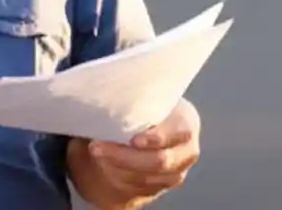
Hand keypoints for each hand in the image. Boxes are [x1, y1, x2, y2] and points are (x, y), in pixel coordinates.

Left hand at [72, 98, 200, 206]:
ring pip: (144, 178)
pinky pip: (135, 189)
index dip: (157, 137)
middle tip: (96, 146)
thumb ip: (131, 100)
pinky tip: (101, 164)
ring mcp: (175, 172)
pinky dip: (115, 178)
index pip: (180, 131)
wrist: (133, 134)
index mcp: (185, 121)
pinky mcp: (157, 188)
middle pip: (160, 161)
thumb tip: (106, 93)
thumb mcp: (136, 99)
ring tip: (95, 152)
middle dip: (125, 155)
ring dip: (115, 167)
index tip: (134, 139)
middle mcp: (186, 150)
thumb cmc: (134, 109)